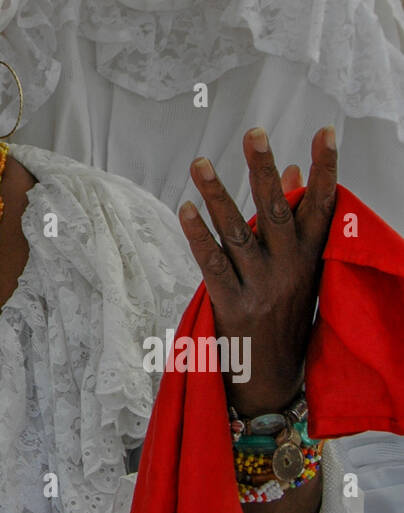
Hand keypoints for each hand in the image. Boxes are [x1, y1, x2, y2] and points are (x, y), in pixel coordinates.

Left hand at [178, 126, 338, 417]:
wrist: (273, 380)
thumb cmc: (285, 313)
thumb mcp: (301, 268)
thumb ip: (296, 220)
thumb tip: (293, 169)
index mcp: (310, 258)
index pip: (321, 206)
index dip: (326, 169)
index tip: (326, 132)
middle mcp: (289, 270)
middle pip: (276, 213)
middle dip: (264, 171)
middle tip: (254, 133)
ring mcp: (261, 288)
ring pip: (237, 234)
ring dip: (217, 196)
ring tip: (200, 162)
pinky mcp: (233, 307)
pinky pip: (213, 265)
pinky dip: (198, 236)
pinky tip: (185, 209)